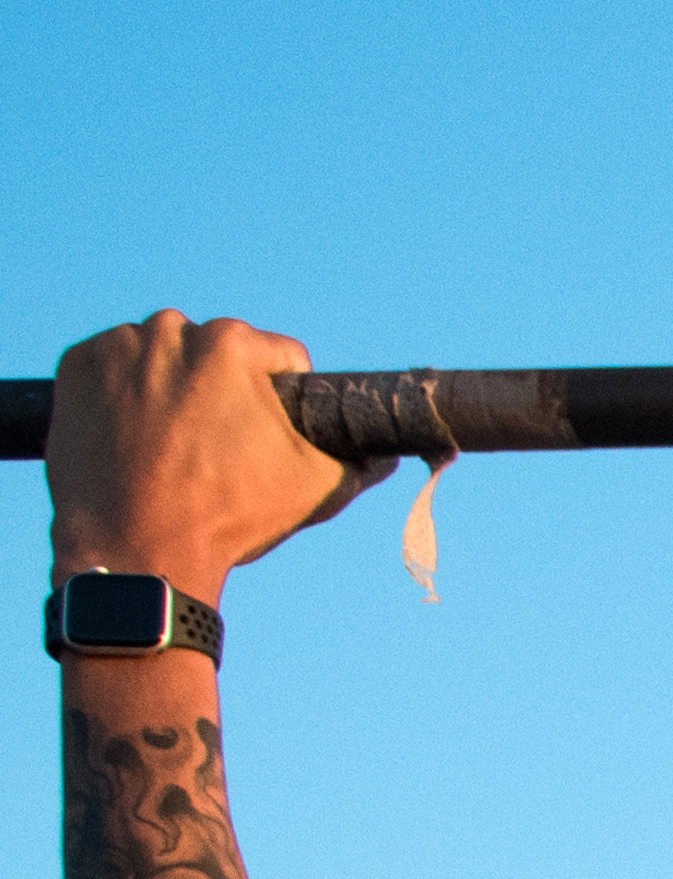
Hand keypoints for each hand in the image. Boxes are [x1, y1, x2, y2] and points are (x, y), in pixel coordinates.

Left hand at [45, 313, 381, 595]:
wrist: (137, 548)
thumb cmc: (227, 516)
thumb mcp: (313, 489)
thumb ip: (361, 463)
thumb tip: (391, 454)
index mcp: (233, 346)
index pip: (279, 356)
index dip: (284, 394)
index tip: (268, 428)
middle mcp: (171, 330)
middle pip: (214, 351)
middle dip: (220, 388)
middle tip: (216, 444)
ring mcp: (117, 346)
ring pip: (160, 355)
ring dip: (170, 384)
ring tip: (173, 443)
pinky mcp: (76, 367)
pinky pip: (110, 368)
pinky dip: (122, 392)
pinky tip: (135, 434)